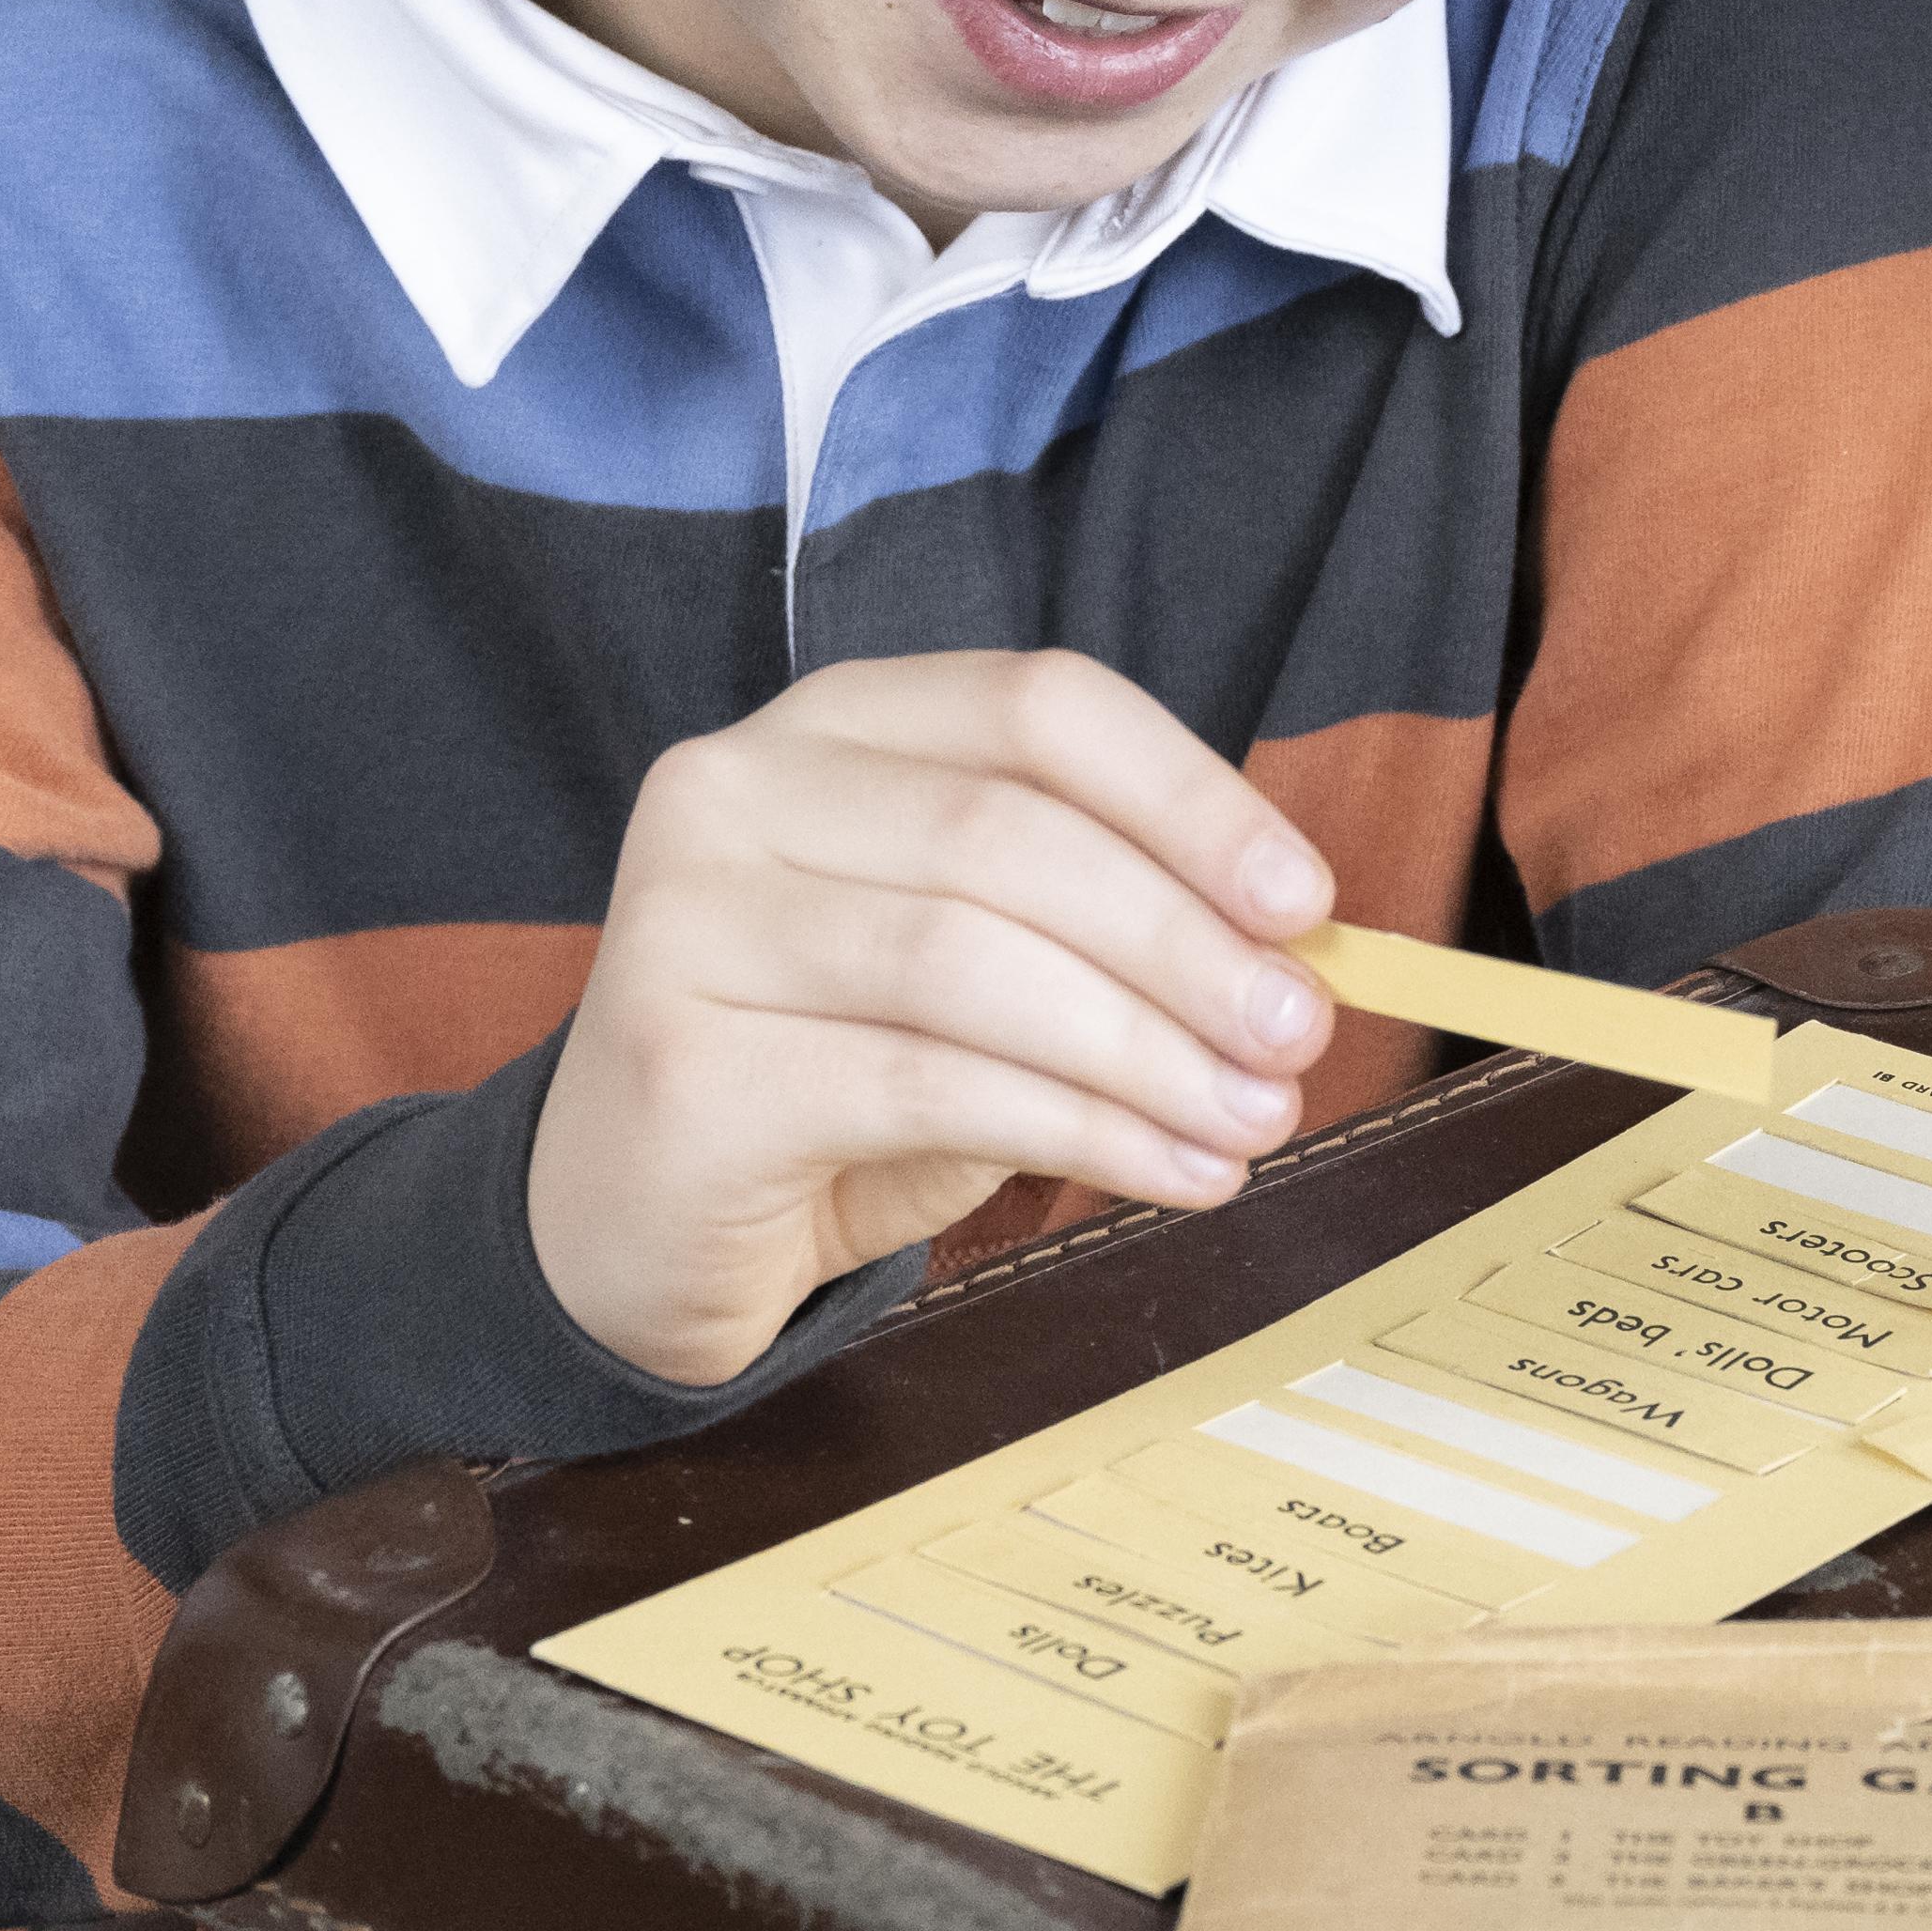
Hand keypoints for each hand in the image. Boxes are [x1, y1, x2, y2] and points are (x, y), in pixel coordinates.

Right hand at [526, 651, 1336, 1385]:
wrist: (627, 1223)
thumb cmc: (835, 1075)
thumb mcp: (978, 966)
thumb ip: (1103, 925)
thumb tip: (1298, 954)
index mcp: (826, 726)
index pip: (1037, 707)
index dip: (1189, 794)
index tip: (1305, 899)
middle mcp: (732, 789)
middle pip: (1012, 836)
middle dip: (1186, 944)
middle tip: (1300, 1038)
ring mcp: (686, 921)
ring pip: (973, 964)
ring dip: (1148, 1053)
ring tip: (1254, 1123)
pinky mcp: (683, 1065)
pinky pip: (930, 1087)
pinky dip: (1081, 1133)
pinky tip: (1171, 1173)